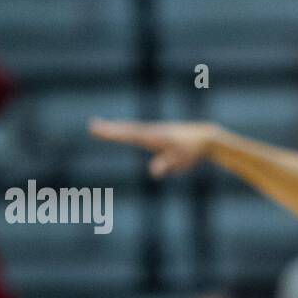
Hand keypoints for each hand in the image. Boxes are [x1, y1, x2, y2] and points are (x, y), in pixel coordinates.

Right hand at [89, 118, 221, 176]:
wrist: (206, 137)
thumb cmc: (192, 152)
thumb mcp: (181, 162)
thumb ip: (167, 165)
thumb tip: (153, 171)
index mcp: (154, 137)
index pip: (129, 136)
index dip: (113, 134)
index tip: (98, 130)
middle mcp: (152, 131)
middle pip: (126, 130)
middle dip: (109, 129)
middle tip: (91, 126)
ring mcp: (154, 131)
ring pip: (131, 129)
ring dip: (115, 128)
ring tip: (98, 126)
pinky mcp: (158, 133)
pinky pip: (138, 131)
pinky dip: (126, 130)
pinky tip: (120, 129)